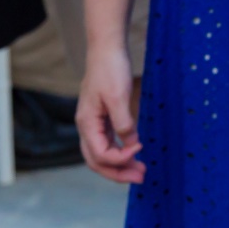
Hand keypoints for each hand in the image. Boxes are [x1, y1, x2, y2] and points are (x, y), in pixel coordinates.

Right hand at [78, 48, 143, 182]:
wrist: (107, 49)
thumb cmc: (110, 69)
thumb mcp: (118, 96)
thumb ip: (123, 122)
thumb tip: (131, 144)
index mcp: (87, 123)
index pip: (100, 154)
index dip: (121, 158)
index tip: (140, 149)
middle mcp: (86, 126)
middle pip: (97, 161)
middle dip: (118, 173)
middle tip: (141, 178)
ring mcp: (93, 123)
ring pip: (102, 154)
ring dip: (120, 165)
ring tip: (141, 171)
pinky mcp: (102, 118)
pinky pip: (107, 143)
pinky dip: (119, 152)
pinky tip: (133, 153)